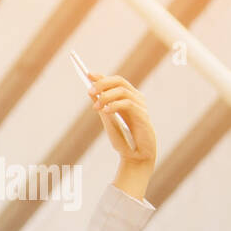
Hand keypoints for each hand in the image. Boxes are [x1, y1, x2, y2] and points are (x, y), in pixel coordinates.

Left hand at [87, 72, 157, 195]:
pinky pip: (128, 104)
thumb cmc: (123, 139)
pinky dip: (115, 105)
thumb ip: (102, 106)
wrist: (135, 156)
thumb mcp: (108, 121)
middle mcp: (135, 99)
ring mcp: (140, 106)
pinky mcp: (143, 116)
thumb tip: (91, 92)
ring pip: (123, 91)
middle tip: (89, 91)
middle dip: (103, 83)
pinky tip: (105, 111)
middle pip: (119, 82)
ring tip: (95, 106)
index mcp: (127, 98)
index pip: (115, 82)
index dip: (102, 76)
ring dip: (106, 96)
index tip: (88, 74)